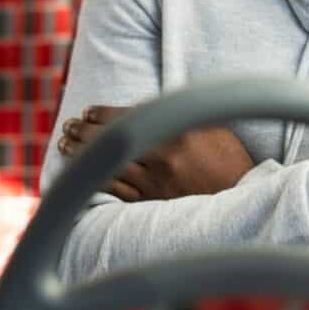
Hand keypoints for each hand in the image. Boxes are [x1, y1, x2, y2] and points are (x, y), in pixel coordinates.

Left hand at [57, 105, 254, 201]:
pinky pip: (117, 191)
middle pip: (112, 141)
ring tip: (65, 145)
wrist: (243, 197)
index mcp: (177, 133)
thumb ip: (180, 114)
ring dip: (82, 154)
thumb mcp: (211, 125)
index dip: (102, 114)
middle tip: (67, 126)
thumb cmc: (229, 158)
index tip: (87, 111)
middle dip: (84, 132)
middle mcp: (163, 158)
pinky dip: (97, 179)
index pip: (128, 118)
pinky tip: (82, 173)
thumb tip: (149, 106)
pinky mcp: (153, 203)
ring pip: (109, 166)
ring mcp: (156, 184)